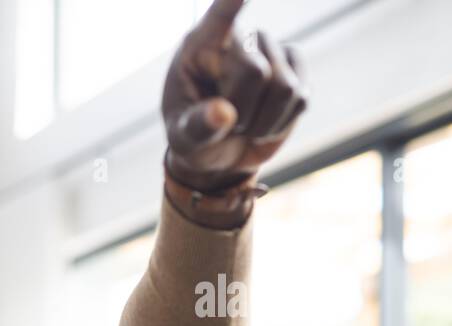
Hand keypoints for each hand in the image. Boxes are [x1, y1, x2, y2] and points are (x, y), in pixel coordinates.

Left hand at [162, 0, 307, 194]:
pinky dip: (280, 123)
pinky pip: (301, 99)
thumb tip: (223, 114)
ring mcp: (271, 48)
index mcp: (200, 47)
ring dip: (262, 121)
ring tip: (244, 123)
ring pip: (284, 87)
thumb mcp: (183, 138)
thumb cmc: (194, 138)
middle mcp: (239, 39)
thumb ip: (197, 127)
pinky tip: (264, 122)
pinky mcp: (296, 67)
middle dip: (242, 111)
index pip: (218, 18)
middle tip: (226, 122)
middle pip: (255, 73)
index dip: (230, 3)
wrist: (219, 153)